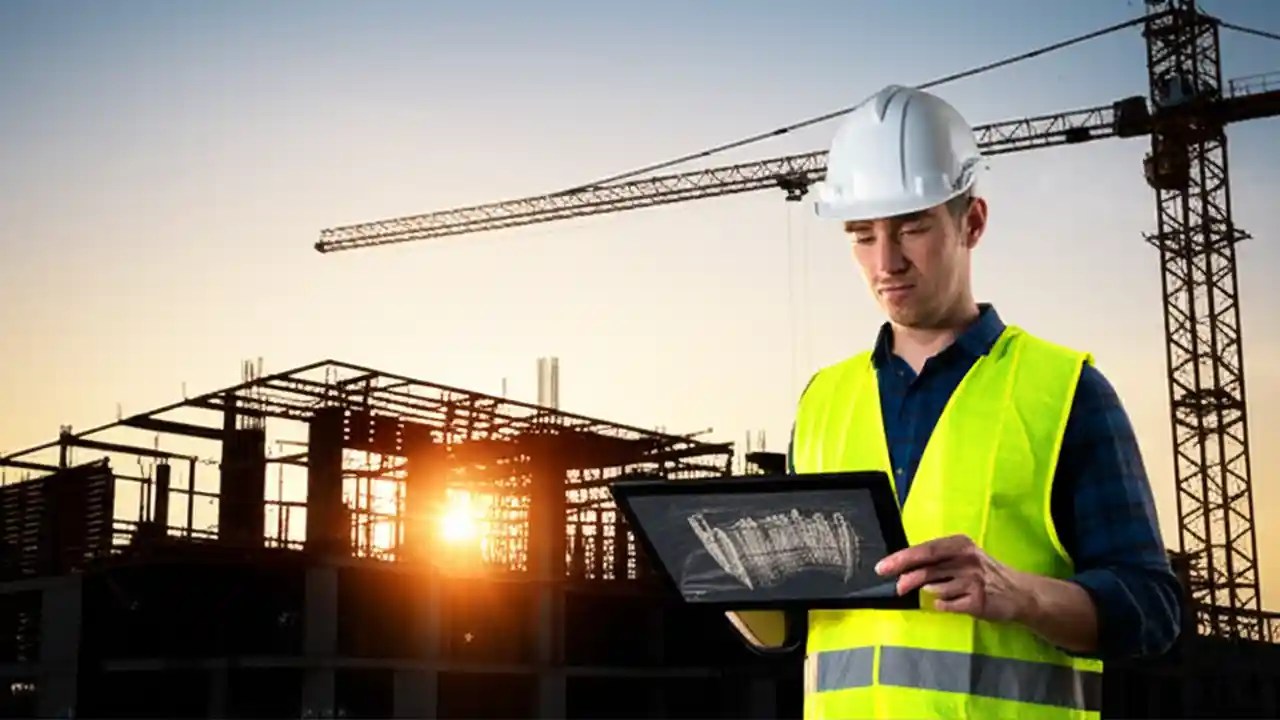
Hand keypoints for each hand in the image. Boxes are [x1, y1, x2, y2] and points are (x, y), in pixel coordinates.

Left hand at [874, 534, 1027, 622]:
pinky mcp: (977, 601)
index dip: (901, 559)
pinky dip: (944, 605)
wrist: (1019, 593)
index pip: (924, 550)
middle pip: (927, 568)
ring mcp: (973, 580)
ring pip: (936, 589)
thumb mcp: (962, 558)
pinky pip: (947, 605)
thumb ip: (936, 562)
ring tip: (949, 591)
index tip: (882, 568)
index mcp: (959, 544)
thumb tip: (902, 571)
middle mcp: (966, 559)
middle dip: (906, 577)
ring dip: (933, 593)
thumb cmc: (983, 574)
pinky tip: (954, 602)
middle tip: (896, 587)